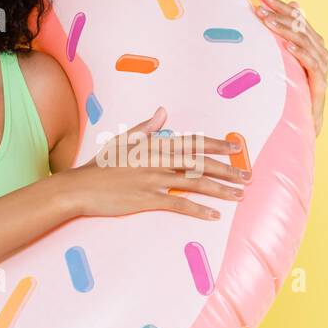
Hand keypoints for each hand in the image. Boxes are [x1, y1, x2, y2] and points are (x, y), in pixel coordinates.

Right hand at [60, 106, 250, 219]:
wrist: (80, 187)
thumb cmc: (101, 165)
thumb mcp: (123, 140)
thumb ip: (146, 128)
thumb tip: (162, 112)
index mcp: (155, 145)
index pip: (193, 142)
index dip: (217, 144)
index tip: (236, 147)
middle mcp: (158, 160)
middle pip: (201, 163)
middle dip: (227, 169)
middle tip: (247, 176)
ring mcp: (154, 179)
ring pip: (195, 183)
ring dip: (220, 189)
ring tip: (239, 195)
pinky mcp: (148, 198)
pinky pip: (179, 203)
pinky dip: (198, 209)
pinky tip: (214, 215)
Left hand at [254, 0, 327, 136]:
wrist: (306, 121)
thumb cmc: (296, 88)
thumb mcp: (289, 59)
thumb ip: (290, 34)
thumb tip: (294, 4)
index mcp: (312, 43)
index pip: (297, 18)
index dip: (280, 5)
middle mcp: (320, 52)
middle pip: (301, 26)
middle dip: (279, 14)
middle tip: (260, 6)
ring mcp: (322, 67)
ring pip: (304, 42)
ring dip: (285, 30)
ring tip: (267, 22)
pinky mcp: (320, 83)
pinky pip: (311, 64)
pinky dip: (300, 53)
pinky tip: (288, 46)